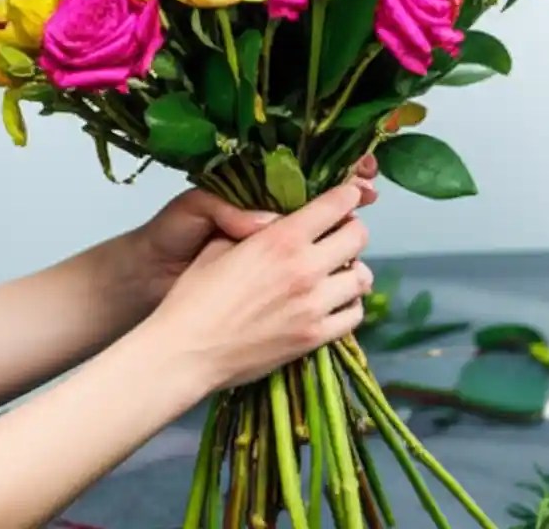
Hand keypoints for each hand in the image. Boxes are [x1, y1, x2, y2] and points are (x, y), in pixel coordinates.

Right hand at [140, 185, 374, 389]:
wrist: (186, 352)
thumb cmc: (194, 298)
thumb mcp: (219, 246)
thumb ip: (258, 229)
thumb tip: (282, 220)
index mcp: (282, 239)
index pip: (337, 204)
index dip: (347, 196)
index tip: (348, 197)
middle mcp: (306, 268)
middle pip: (358, 236)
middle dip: (352, 231)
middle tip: (339, 237)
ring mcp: (314, 305)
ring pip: (362, 277)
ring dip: (353, 270)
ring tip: (337, 273)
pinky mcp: (316, 336)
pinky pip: (354, 314)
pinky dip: (349, 305)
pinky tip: (334, 303)